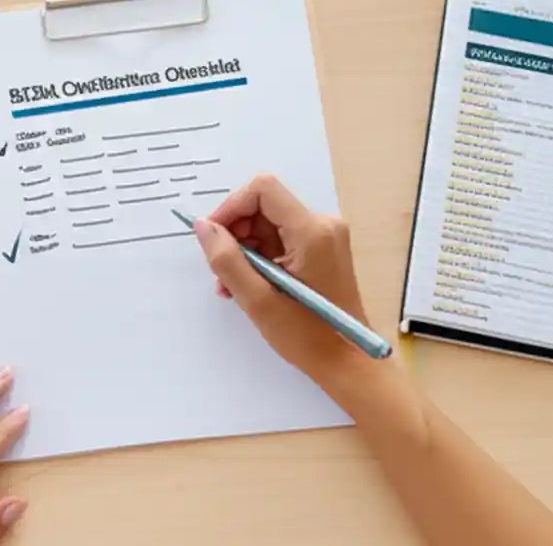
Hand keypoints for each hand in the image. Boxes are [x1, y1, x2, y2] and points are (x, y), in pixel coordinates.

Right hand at [191, 174, 371, 382]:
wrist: (349, 362)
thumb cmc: (308, 337)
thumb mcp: (258, 300)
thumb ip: (227, 259)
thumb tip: (203, 226)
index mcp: (312, 232)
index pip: (263, 190)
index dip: (231, 207)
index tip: (213, 236)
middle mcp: (322, 225)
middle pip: (264, 207)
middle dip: (236, 234)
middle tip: (221, 270)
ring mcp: (325, 237)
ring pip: (269, 225)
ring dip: (245, 250)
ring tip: (231, 285)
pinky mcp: (322, 250)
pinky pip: (281, 240)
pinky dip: (260, 258)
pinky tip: (249, 285)